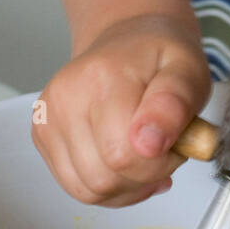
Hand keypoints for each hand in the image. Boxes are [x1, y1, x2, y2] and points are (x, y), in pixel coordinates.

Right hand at [33, 13, 211, 206]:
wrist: (128, 38)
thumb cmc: (159, 57)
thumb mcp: (188, 71)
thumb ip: (175, 105)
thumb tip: (150, 143)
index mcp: (104, 77)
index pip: (124, 155)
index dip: (159, 164)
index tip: (176, 144)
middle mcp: (67, 96)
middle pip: (103, 178)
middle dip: (143, 176)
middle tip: (163, 149)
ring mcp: (48, 116)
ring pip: (86, 189)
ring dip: (124, 186)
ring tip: (144, 156)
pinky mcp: (41, 133)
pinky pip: (74, 185)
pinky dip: (105, 186)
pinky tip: (123, 163)